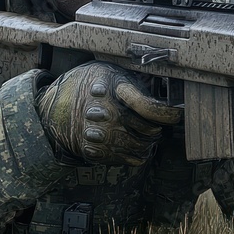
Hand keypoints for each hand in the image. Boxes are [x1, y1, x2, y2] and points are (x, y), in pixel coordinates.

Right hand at [36, 62, 181, 165]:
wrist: (55, 107)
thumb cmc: (90, 86)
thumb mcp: (109, 74)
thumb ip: (134, 84)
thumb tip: (165, 94)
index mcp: (110, 89)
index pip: (148, 107)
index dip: (168, 114)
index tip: (177, 114)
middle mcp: (104, 113)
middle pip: (147, 129)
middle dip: (157, 129)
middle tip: (158, 126)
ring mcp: (98, 134)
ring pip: (139, 146)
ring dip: (149, 144)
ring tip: (149, 138)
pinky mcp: (95, 151)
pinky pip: (126, 159)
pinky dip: (137, 155)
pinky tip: (138, 148)